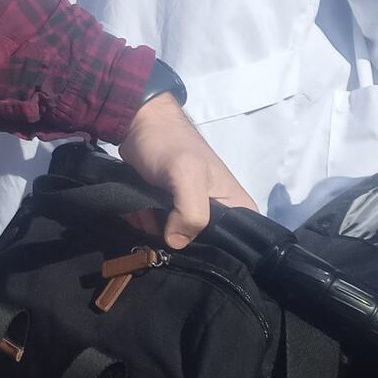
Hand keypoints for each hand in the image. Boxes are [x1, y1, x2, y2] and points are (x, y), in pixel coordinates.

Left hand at [117, 92, 251, 249]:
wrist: (139, 124)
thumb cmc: (170, 145)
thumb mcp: (187, 175)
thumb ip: (191, 212)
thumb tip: (176, 243)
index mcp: (239, 208)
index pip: (238, 246)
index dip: (214, 253)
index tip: (189, 246)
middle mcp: (222, 214)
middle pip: (203, 247)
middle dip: (177, 241)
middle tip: (158, 226)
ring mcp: (195, 212)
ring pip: (178, 240)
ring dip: (156, 232)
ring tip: (145, 215)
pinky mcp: (172, 210)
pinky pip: (161, 230)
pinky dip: (147, 225)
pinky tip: (138, 214)